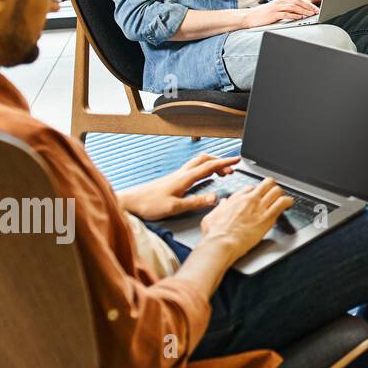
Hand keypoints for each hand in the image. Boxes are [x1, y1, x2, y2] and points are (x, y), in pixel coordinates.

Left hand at [117, 153, 239, 220]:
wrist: (129, 203)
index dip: (225, 162)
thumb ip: (195, 202)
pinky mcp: (172, 180)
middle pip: (204, 159)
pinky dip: (203, 169)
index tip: (237, 160)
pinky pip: (193, 169)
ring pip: (198, 163)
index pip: (209, 166)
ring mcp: (176, 176)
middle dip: (220, 161)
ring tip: (221, 173)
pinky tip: (203, 178)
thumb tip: (214, 198)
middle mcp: (181, 174)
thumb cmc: (148, 205)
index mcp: (184, 178)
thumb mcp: (174, 207)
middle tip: (231, 167)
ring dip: (212, 164)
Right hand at [199, 177, 291, 260]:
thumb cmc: (215, 234)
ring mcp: (260, 207)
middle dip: (272, 188)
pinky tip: (289, 204)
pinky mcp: (267, 217)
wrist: (221, 244)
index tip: (258, 197)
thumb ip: (220, 208)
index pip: (251, 187)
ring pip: (277, 190)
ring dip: (281, 194)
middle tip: (274, 195)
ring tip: (283, 200)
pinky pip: (283, 203)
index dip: (256, 192)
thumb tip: (223, 203)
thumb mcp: (211, 216)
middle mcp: (250, 200)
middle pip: (267, 183)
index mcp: (237, 199)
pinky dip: (288, 202)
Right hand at [241, 0, 318, 28]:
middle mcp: (280, 1)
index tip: (316, 8)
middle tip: (316, 11)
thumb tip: (301, 10)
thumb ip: (288, 8)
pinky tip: (300, 18)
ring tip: (311, 15)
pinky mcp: (273, 14)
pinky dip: (294, 16)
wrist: (250, 17)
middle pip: (298, 2)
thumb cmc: (264, 15)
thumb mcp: (277, 9)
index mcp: (282, 0)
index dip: (309, 3)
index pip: (299, 0)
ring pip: (294, 7)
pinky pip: (286, 14)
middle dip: (309, 6)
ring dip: (303, 11)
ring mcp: (277, 7)